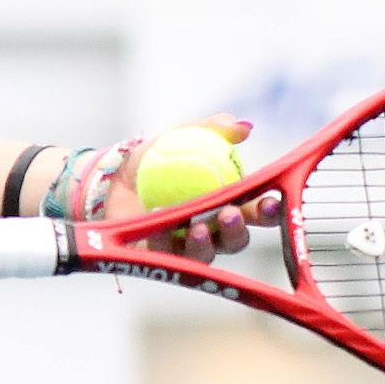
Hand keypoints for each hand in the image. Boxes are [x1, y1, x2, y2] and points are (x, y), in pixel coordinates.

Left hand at [98, 115, 282, 265]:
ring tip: (197, 226)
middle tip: (230, 214)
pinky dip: (164, 238)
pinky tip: (160, 218)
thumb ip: (211, 129)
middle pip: (235, 240)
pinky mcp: (159, 256)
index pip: (256, 212)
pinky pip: (166, 253)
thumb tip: (242, 127)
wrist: (113, 173)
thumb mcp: (183, 135)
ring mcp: (187, 246)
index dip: (268, 211)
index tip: (270, 201)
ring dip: (205, 242)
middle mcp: (213, 230)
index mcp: (228, 203)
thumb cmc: (157, 155)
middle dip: (237, 230)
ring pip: (205, 254)